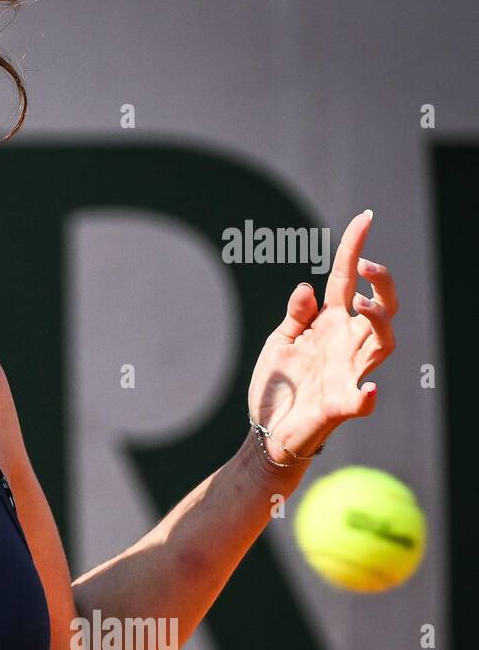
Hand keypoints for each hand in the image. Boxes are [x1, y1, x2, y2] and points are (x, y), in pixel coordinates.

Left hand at [247, 210, 398, 461]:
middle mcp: (345, 345)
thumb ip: (296, 315)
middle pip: (379, 307)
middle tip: (367, 266)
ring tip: (359, 304)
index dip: (354, 249)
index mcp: (328, 325)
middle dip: (381, 283)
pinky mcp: (340, 405)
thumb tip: (307, 286)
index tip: (364, 217)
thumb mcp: (280, 342)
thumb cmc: (278, 387)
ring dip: (379, 319)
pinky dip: (366, 395)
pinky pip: (361, 400)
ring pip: (383, 341)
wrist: (266, 432)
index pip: (344, 280)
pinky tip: (367, 389)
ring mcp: (347, 372)